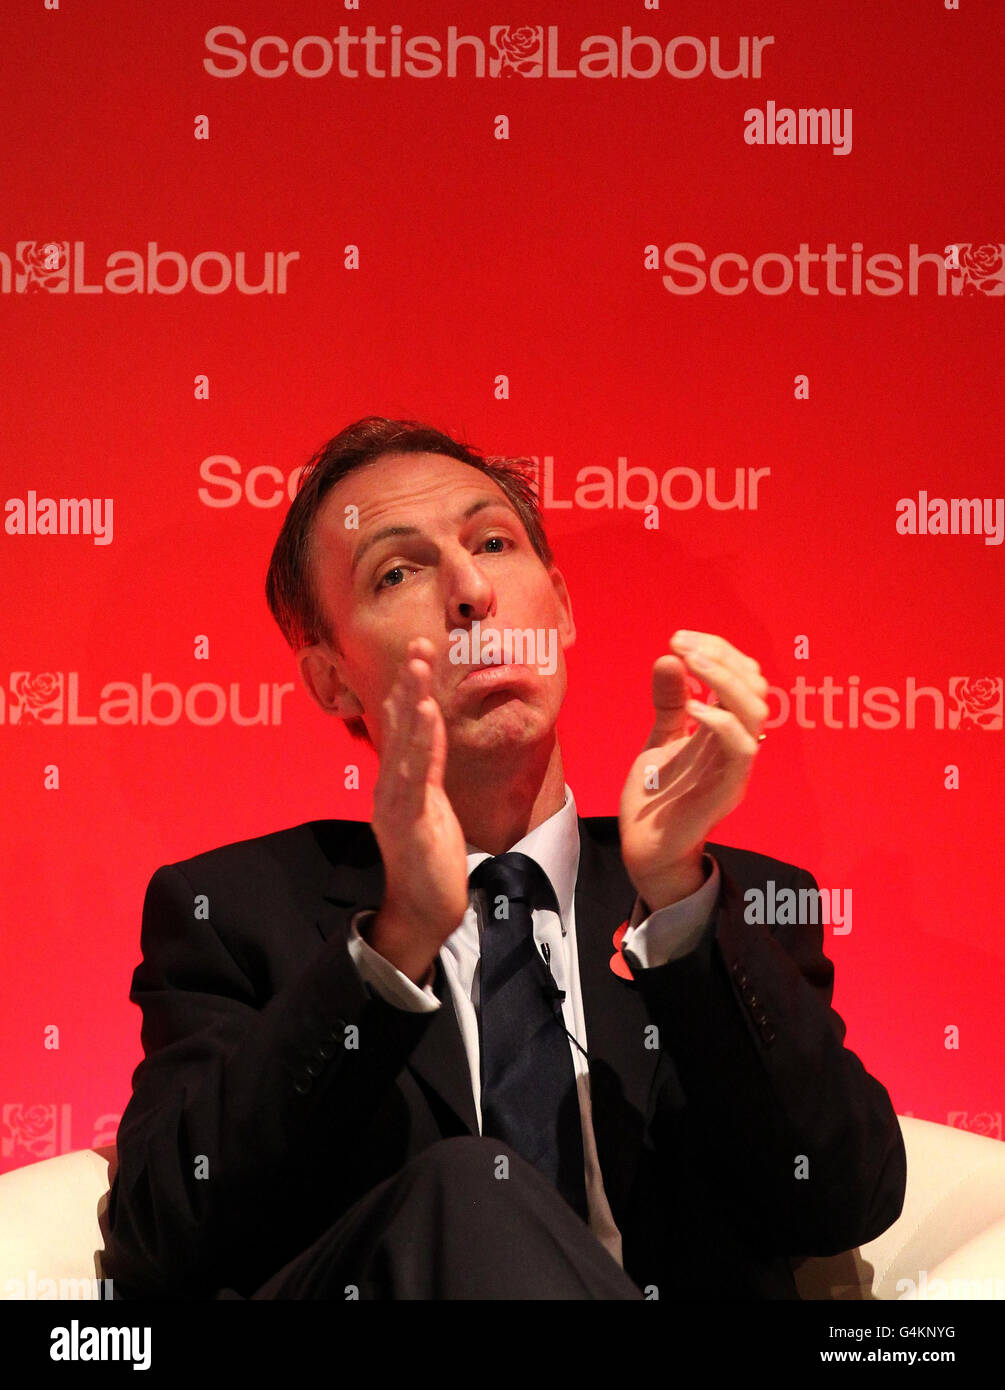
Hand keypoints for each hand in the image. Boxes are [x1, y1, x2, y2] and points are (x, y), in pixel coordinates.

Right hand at [368, 638, 470, 982]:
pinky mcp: (408, 819)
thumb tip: (425, 747)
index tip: (420, 655)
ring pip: (405, 742)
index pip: (404, 729)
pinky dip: (420, 740)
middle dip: (410, 683)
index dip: (410, 690)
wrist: (424, 910)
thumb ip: (423, 776)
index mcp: (395, 784)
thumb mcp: (429, 808)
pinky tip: (427, 713)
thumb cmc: (430, 861)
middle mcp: (389, 787)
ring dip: (413, 699)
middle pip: (400, 726)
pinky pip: (415, 772)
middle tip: (419, 643)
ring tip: (420, 666)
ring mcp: (396, 802)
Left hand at [619, 630, 768, 910]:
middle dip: (722, 656)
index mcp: (728, 730)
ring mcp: (737, 768)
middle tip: (681, 643)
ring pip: (755, 711)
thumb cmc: (656, 798)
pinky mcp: (728, 789)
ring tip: (689, 661)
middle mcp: (739, 745)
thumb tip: (670, 657)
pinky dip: (719, 719)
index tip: (680, 638)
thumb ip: (670, 702)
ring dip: (723, 678)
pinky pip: (740, 748)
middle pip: (756, 687)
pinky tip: (691, 706)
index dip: (719, 650)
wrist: (645, 849)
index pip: (744, 677)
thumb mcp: (661, 739)